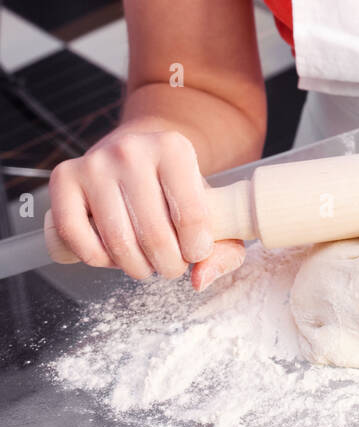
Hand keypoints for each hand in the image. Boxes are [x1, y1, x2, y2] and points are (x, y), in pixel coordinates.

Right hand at [47, 126, 244, 289]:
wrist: (139, 155)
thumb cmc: (176, 188)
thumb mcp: (213, 207)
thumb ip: (225, 248)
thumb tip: (200, 279)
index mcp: (174, 147)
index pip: (192, 215)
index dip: (197, 248)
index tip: (196, 252)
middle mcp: (132, 149)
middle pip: (153, 233)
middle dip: (168, 264)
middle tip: (171, 264)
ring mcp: (95, 162)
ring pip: (117, 241)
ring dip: (136, 267)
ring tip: (147, 262)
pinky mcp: (65, 177)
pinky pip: (77, 236)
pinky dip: (97, 259)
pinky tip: (114, 254)